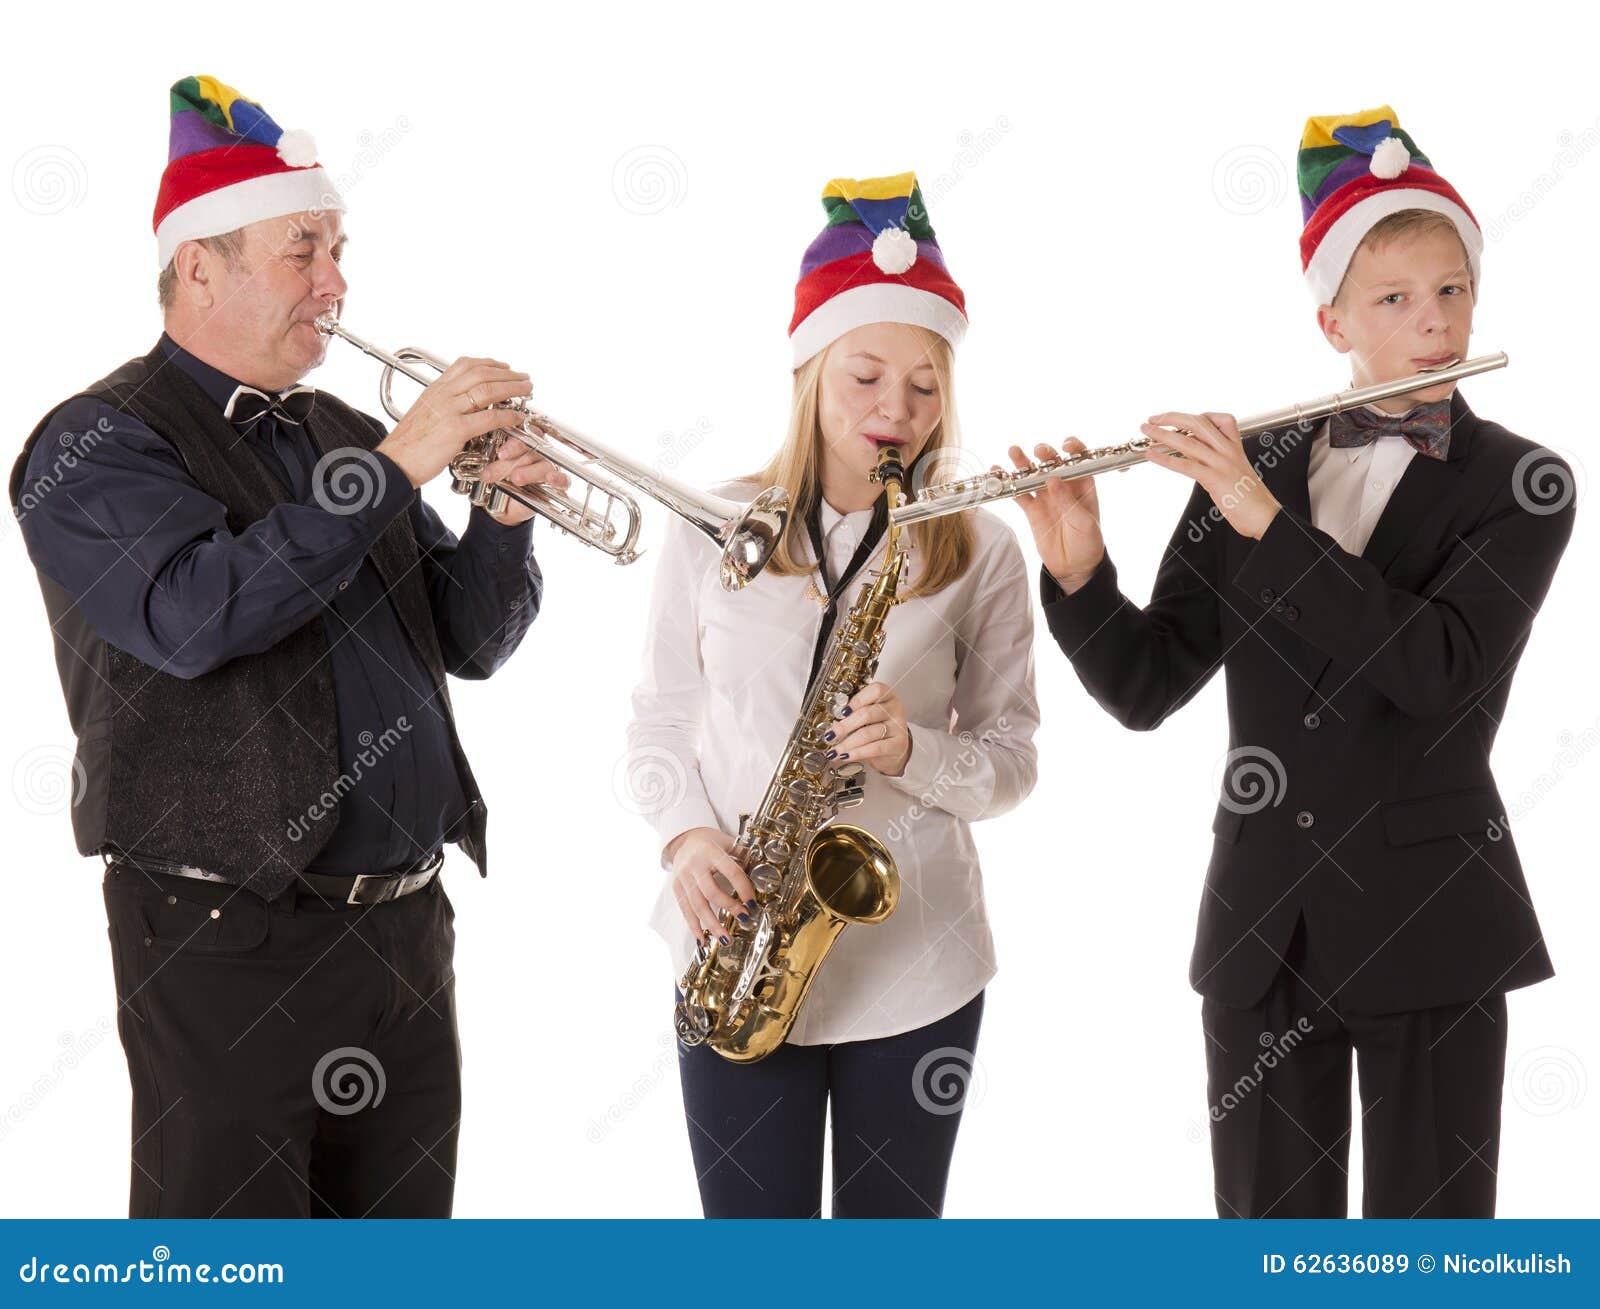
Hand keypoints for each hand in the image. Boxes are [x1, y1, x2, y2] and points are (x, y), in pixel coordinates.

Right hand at [374, 356, 533, 488]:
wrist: (393, 463)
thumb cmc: (408, 446)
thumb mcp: (425, 415)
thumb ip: (443, 406)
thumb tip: (462, 406)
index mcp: (434, 389)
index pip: (464, 365)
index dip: (489, 363)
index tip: (504, 367)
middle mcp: (442, 395)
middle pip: (481, 373)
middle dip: (507, 374)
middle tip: (524, 378)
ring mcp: (449, 411)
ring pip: (487, 390)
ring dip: (512, 388)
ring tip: (527, 391)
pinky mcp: (455, 430)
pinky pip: (489, 418)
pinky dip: (508, 415)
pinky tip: (517, 417)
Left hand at [472, 439, 571, 526]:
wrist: (502, 504)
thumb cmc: (499, 479)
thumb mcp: (493, 468)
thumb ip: (494, 463)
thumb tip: (489, 467)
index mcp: (523, 441)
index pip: (524, 434)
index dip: (514, 444)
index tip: (501, 454)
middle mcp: (538, 451)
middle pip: (533, 449)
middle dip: (515, 460)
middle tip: (503, 469)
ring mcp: (549, 466)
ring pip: (544, 464)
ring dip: (530, 471)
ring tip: (515, 478)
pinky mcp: (557, 483)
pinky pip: (563, 479)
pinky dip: (557, 478)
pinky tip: (550, 478)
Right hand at [666, 826, 757, 942]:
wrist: (683, 838)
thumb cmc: (709, 842)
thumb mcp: (727, 841)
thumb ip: (742, 855)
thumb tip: (762, 871)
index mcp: (710, 852)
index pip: (731, 872)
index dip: (743, 889)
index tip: (753, 903)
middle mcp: (694, 865)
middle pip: (712, 891)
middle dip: (729, 907)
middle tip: (744, 919)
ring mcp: (683, 878)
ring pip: (697, 905)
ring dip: (712, 925)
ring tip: (725, 939)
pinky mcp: (676, 888)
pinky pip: (685, 910)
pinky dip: (694, 927)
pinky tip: (702, 940)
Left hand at [824, 681, 911, 777]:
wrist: (894, 748)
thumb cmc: (877, 727)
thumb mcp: (868, 715)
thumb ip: (854, 713)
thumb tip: (833, 721)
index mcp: (887, 695)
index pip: (875, 691)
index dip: (857, 701)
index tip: (841, 712)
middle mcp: (895, 709)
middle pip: (867, 714)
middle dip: (844, 726)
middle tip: (830, 735)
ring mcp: (898, 727)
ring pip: (868, 733)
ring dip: (847, 743)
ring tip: (835, 750)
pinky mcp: (898, 744)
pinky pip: (875, 748)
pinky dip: (857, 753)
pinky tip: (846, 756)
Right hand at [1008, 441, 1105, 593]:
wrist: (1074, 568)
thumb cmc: (1088, 543)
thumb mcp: (1084, 522)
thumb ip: (1068, 501)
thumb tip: (1053, 480)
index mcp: (1083, 486)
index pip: (1079, 460)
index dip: (1073, 449)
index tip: (1066, 446)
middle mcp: (1064, 487)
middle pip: (1053, 464)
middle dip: (1045, 454)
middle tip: (1038, 451)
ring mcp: (1046, 497)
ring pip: (1033, 475)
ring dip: (1023, 464)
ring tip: (1013, 452)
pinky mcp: (1032, 510)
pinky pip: (1019, 494)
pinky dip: (1009, 485)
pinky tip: (998, 475)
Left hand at [1139, 411, 1281, 540]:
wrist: (1266, 517)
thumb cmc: (1250, 499)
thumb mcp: (1235, 473)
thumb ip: (1217, 462)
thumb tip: (1196, 459)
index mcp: (1235, 448)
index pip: (1219, 419)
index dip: (1198, 416)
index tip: (1178, 418)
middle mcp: (1228, 451)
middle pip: (1198, 423)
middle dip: (1172, 417)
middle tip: (1153, 419)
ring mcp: (1222, 463)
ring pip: (1188, 441)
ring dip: (1162, 434)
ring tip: (1146, 431)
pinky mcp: (1215, 479)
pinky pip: (1186, 464)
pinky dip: (1165, 458)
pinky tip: (1151, 455)